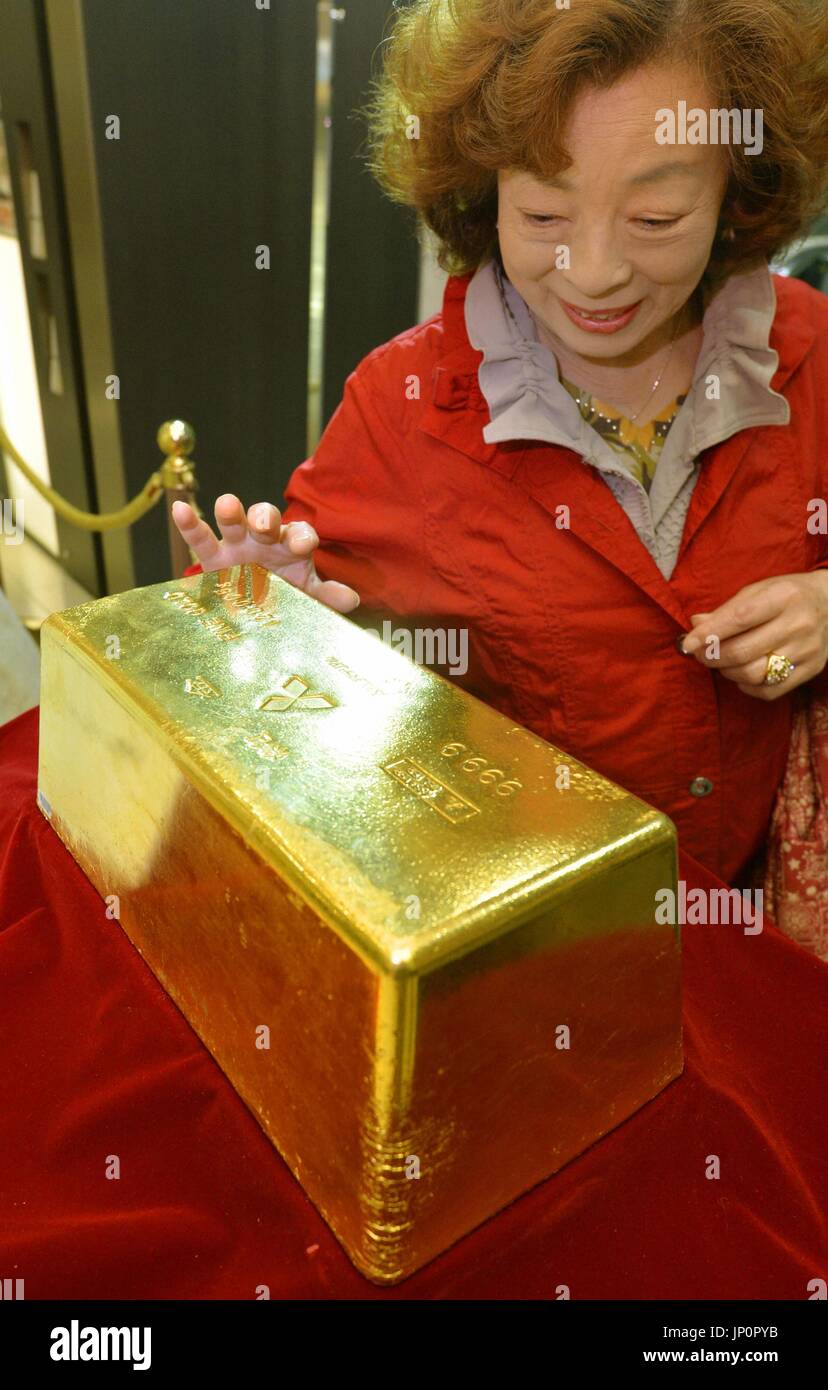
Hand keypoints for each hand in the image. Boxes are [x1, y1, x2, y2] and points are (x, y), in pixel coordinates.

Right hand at [171, 494, 360, 613]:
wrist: (258, 611)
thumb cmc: (287, 595)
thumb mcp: (307, 597)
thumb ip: (326, 596)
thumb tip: (351, 599)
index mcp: (292, 546)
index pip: (299, 534)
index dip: (302, 537)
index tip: (304, 547)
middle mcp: (265, 539)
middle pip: (266, 518)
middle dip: (266, 518)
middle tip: (265, 526)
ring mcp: (237, 544)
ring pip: (234, 520)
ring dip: (231, 511)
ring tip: (227, 506)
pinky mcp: (212, 557)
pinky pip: (200, 537)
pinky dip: (189, 522)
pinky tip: (180, 508)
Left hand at [678, 572, 827, 699]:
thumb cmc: (786, 595)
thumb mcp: (758, 591)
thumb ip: (727, 610)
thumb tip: (695, 625)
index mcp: (784, 597)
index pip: (739, 618)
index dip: (709, 634)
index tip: (687, 643)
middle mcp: (798, 624)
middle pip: (743, 652)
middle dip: (712, 656)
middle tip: (700, 654)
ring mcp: (807, 650)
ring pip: (753, 674)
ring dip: (726, 672)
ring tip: (720, 662)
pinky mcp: (811, 670)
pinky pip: (769, 690)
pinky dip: (746, 686)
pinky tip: (741, 674)